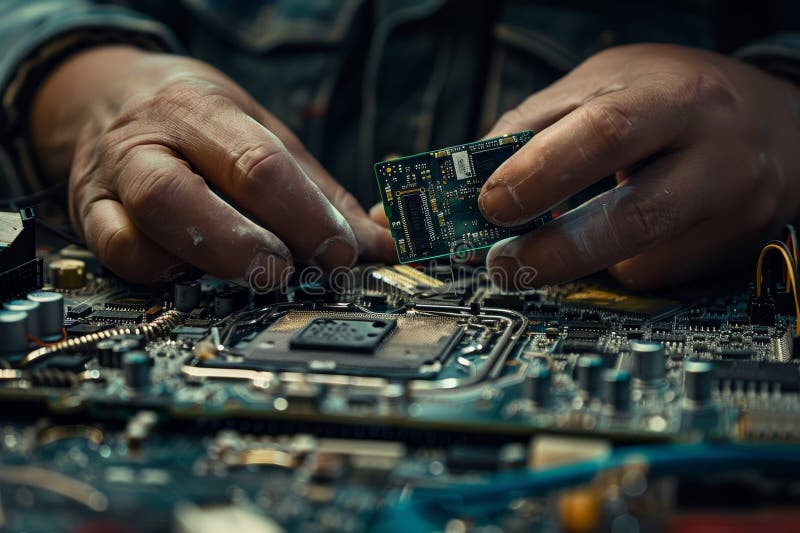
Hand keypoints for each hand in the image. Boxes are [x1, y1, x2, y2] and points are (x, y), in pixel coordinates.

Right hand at [31, 46, 394, 285]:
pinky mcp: (91, 215)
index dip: (305, 217)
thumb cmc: (203, 119)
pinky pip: (118, 256)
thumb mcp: (267, 134)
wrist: (118, 94)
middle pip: (183, 197)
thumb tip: (381, 243)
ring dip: (206, 266)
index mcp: (204, 110)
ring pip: (140, 231)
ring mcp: (112, 181)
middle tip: (288, 274)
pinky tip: (198, 271)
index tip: (340, 251)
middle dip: (246, 247)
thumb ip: (321, 193)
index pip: (256, 166)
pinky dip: (163, 273)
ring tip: (251, 276)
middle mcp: (149, 142)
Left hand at [479, 44, 799, 288]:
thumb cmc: (670, 97)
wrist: (770, 120)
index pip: (605, 136)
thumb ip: (532, 129)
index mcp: (672, 97)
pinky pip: (656, 275)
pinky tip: (628, 228)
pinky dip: (620, 261)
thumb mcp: (599, 86)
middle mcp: (717, 154)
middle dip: (553, 252)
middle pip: (632, 219)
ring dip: (582, 258)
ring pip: (639, 260)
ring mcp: (734, 208)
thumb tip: (468, 186)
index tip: (489, 205)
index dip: (540, 175)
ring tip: (565, 234)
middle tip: (501, 265)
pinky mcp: (734, 249)